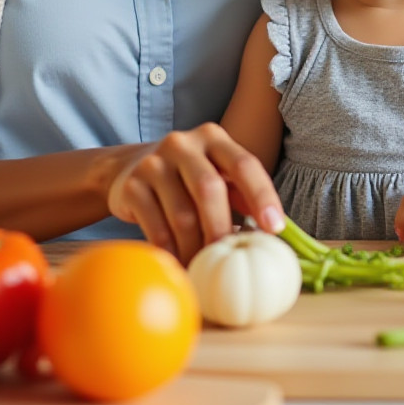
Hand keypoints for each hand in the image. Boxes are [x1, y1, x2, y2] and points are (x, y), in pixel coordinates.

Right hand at [104, 123, 285, 261]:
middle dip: (223, 228)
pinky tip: (181, 262)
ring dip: (196, 247)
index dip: (262, 196)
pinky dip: (173, 251)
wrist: (128, 168)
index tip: (275, 228)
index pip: (244, 164)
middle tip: (230, 257)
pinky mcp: (131, 186)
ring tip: (204, 266)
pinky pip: (157, 228)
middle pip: (209, 189)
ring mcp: (153, 163)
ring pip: (182, 214)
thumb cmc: (187, 177)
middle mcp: (182, 144)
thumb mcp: (217, 174)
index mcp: (213, 138)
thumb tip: (273, 227)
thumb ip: (242, 194)